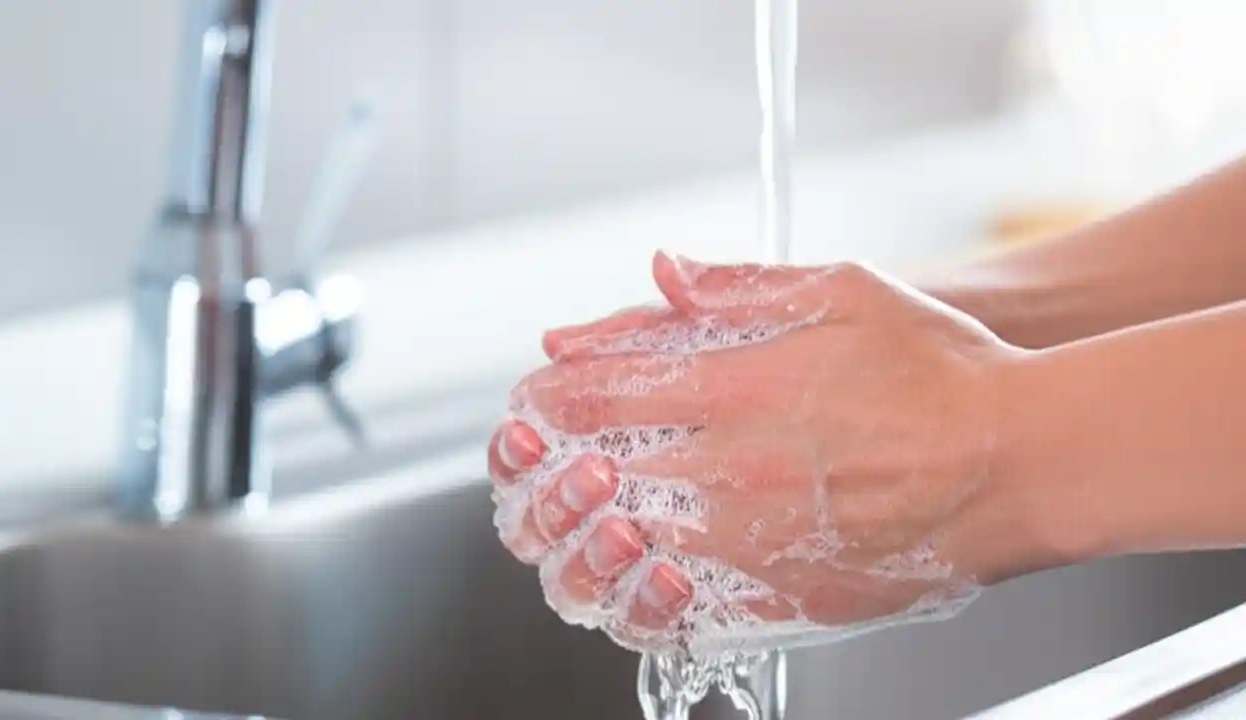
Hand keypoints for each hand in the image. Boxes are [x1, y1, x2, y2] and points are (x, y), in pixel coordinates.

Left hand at [490, 253, 1044, 653]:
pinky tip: (627, 579)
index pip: (609, 390)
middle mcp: (737, 464)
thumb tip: (661, 273)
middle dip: (550, 462)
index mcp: (743, 385)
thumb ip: (740, 285)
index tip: (530, 399)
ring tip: (567, 518)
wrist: (1019, 462)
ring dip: (580, 532)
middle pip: (602, 468)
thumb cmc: (941, 371)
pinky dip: (639, 596)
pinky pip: (688, 608)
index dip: (553, 395)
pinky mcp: (786, 594)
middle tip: (529, 458)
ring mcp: (758, 536)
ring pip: (628, 545)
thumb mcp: (844, 290)